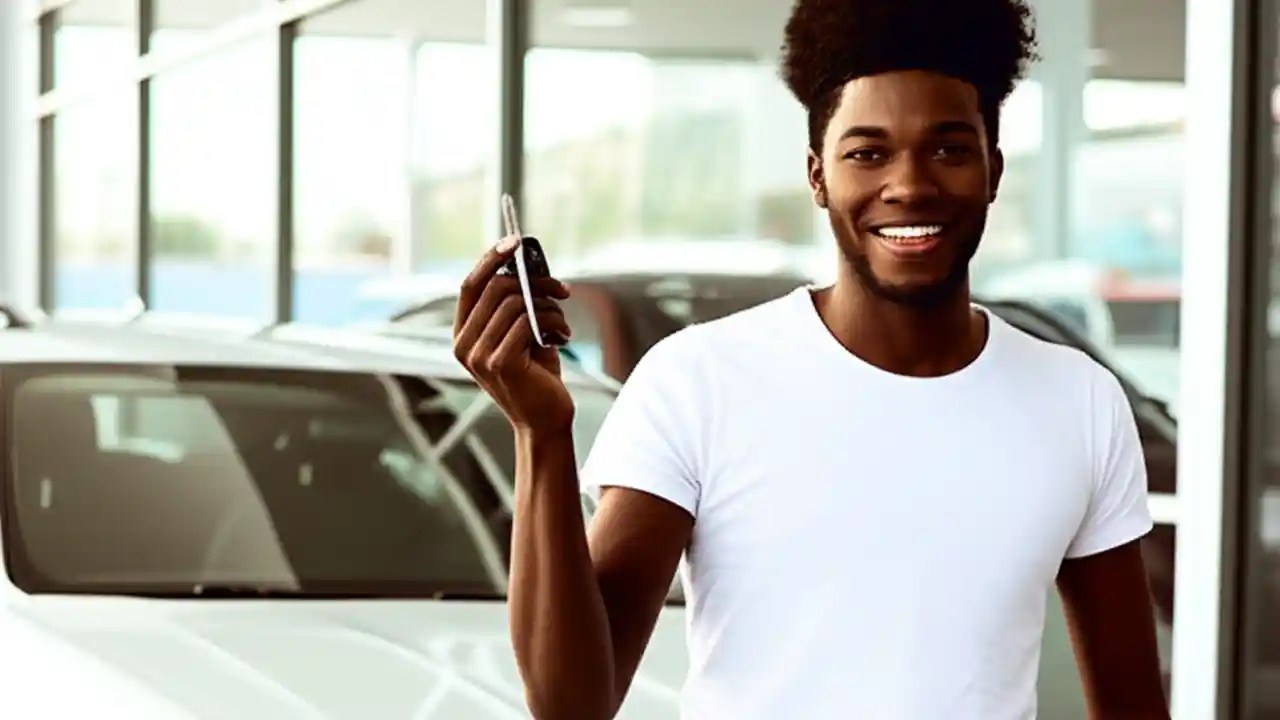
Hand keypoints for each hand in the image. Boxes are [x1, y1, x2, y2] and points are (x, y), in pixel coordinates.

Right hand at [453, 234, 574, 433]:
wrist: (545, 420)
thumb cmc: (536, 375)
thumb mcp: (522, 333)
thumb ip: (516, 304)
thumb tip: (526, 265)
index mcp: (463, 334)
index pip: (470, 285)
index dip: (491, 259)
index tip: (515, 241)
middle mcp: (464, 345)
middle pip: (496, 289)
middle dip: (535, 282)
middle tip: (561, 289)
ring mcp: (478, 356)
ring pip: (516, 304)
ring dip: (548, 307)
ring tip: (562, 323)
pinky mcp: (500, 364)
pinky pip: (526, 323)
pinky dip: (552, 323)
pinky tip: (562, 335)